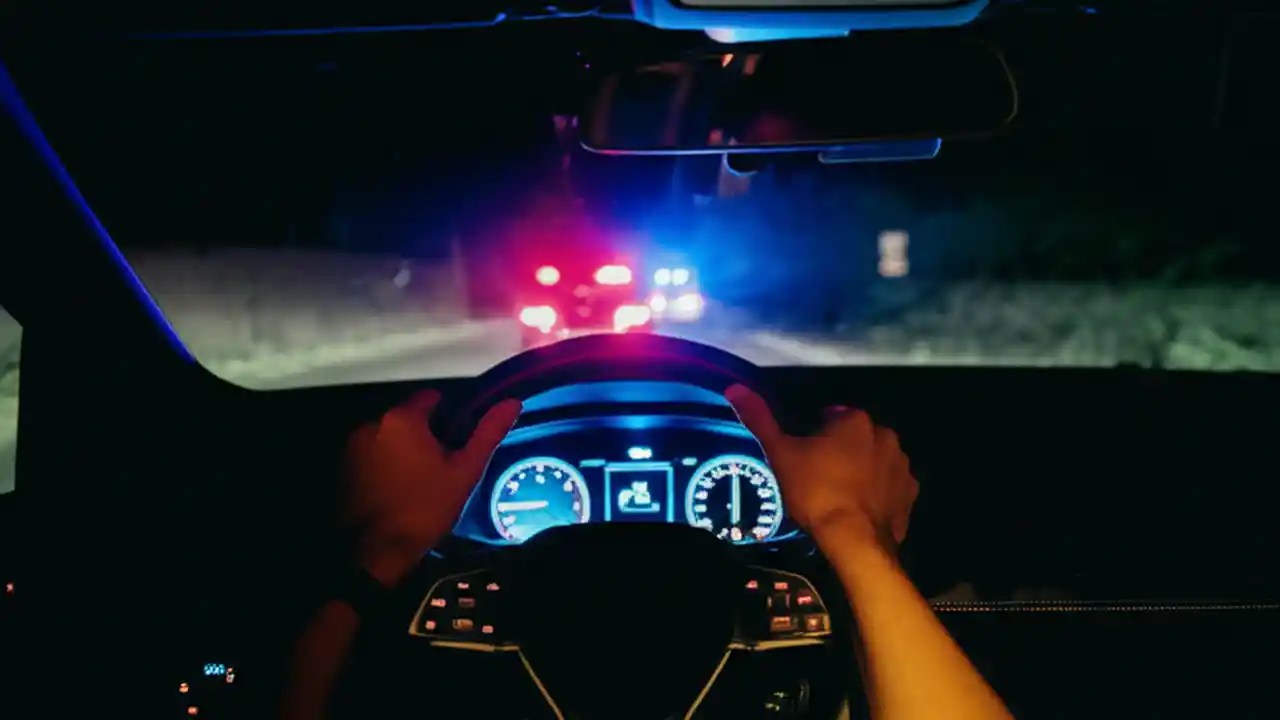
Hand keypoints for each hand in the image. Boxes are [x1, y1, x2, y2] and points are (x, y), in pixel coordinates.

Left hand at [344, 390, 521, 586]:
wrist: (378, 551)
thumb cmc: (426, 508)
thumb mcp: (465, 471)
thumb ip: (488, 433)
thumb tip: (512, 402)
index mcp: (403, 419)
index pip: (430, 398)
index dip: (449, 416)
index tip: (457, 442)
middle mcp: (373, 424)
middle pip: (408, 418)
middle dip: (425, 434)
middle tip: (441, 465)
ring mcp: (353, 446)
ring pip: (389, 437)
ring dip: (403, 449)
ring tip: (420, 480)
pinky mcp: (343, 468)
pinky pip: (372, 454)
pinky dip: (385, 463)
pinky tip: (398, 489)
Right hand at [725, 385, 917, 553]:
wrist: (853, 540)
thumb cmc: (815, 491)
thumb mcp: (781, 454)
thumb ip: (760, 419)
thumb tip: (735, 388)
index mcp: (855, 420)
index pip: (831, 416)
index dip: (815, 434)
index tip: (804, 455)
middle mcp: (886, 435)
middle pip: (856, 437)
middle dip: (841, 450)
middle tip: (818, 476)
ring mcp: (902, 466)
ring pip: (876, 460)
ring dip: (862, 469)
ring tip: (839, 494)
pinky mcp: (910, 495)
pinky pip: (890, 486)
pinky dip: (878, 493)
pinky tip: (860, 509)